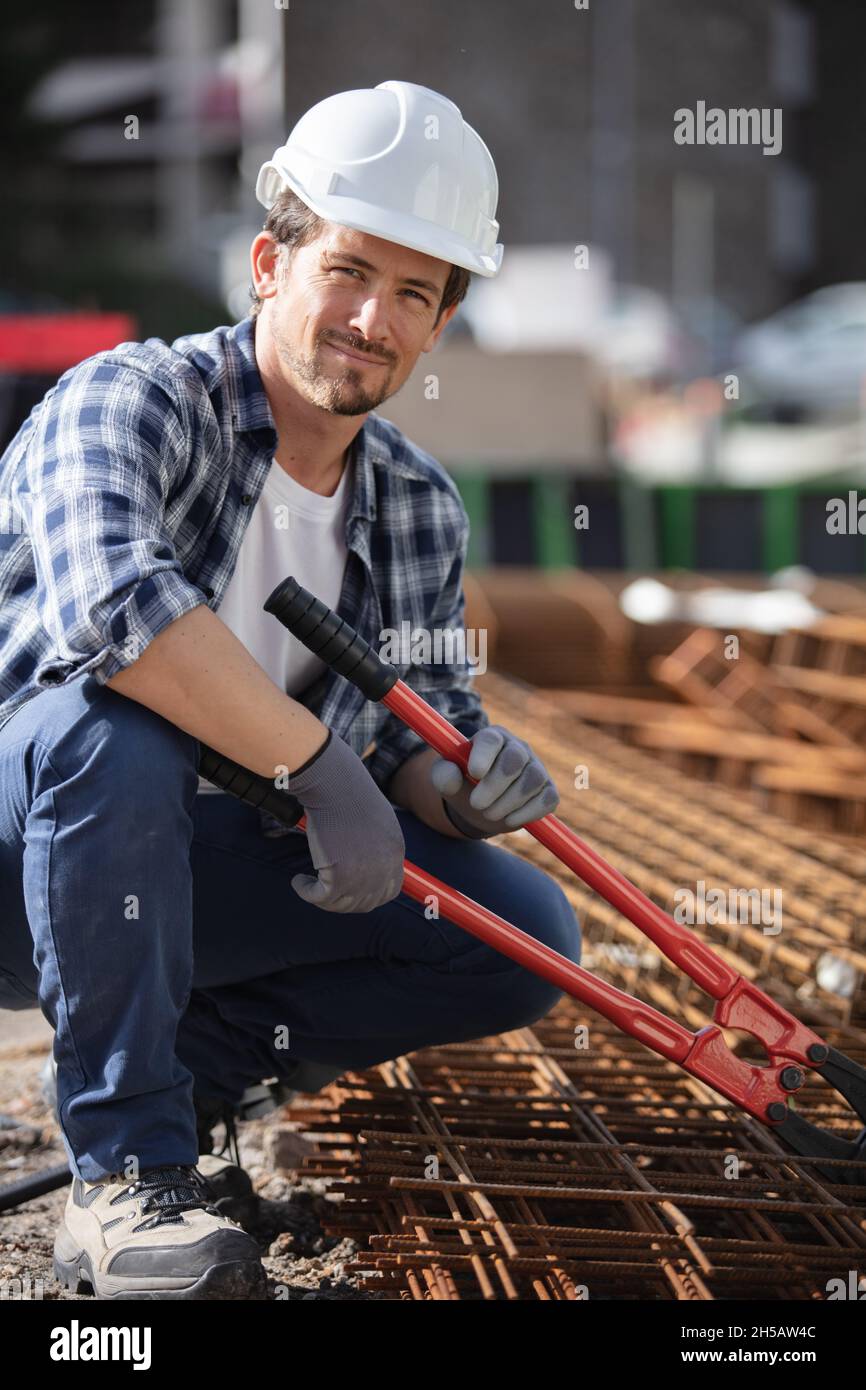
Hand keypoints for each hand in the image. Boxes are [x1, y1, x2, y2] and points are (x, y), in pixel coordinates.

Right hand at [287, 730, 405, 911]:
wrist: (334, 782)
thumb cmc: (346, 791)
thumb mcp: (373, 817)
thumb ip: (372, 841)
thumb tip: (357, 857)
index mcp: (395, 851)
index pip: (390, 890)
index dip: (368, 896)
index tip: (349, 891)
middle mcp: (384, 867)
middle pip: (366, 903)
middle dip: (344, 900)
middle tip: (324, 890)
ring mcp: (364, 875)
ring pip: (342, 904)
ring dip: (322, 898)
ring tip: (308, 884)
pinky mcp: (340, 877)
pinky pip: (320, 898)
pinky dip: (306, 892)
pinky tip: (298, 881)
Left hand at [429, 724, 558, 838]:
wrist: (479, 806)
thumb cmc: (462, 785)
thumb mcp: (445, 779)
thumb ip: (443, 775)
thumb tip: (452, 775)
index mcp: (491, 737)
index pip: (491, 739)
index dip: (484, 755)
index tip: (474, 773)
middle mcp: (517, 747)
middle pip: (515, 759)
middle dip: (495, 785)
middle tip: (476, 804)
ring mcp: (536, 767)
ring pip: (533, 779)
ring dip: (509, 801)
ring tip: (489, 814)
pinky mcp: (548, 789)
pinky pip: (548, 798)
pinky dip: (529, 812)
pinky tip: (510, 819)